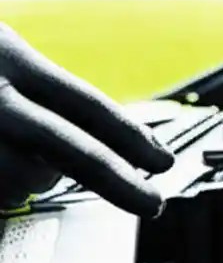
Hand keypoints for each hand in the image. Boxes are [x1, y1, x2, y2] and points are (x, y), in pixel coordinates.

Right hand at [0, 24, 173, 216]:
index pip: (85, 102)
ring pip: (25, 181)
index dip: (131, 135)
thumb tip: (101, 137)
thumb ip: (37, 90)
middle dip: (117, 181)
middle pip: (68, 148)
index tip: (165, 160)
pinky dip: (0, 187)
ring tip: (7, 156)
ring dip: (29, 181)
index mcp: (10, 58)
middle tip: (152, 203)